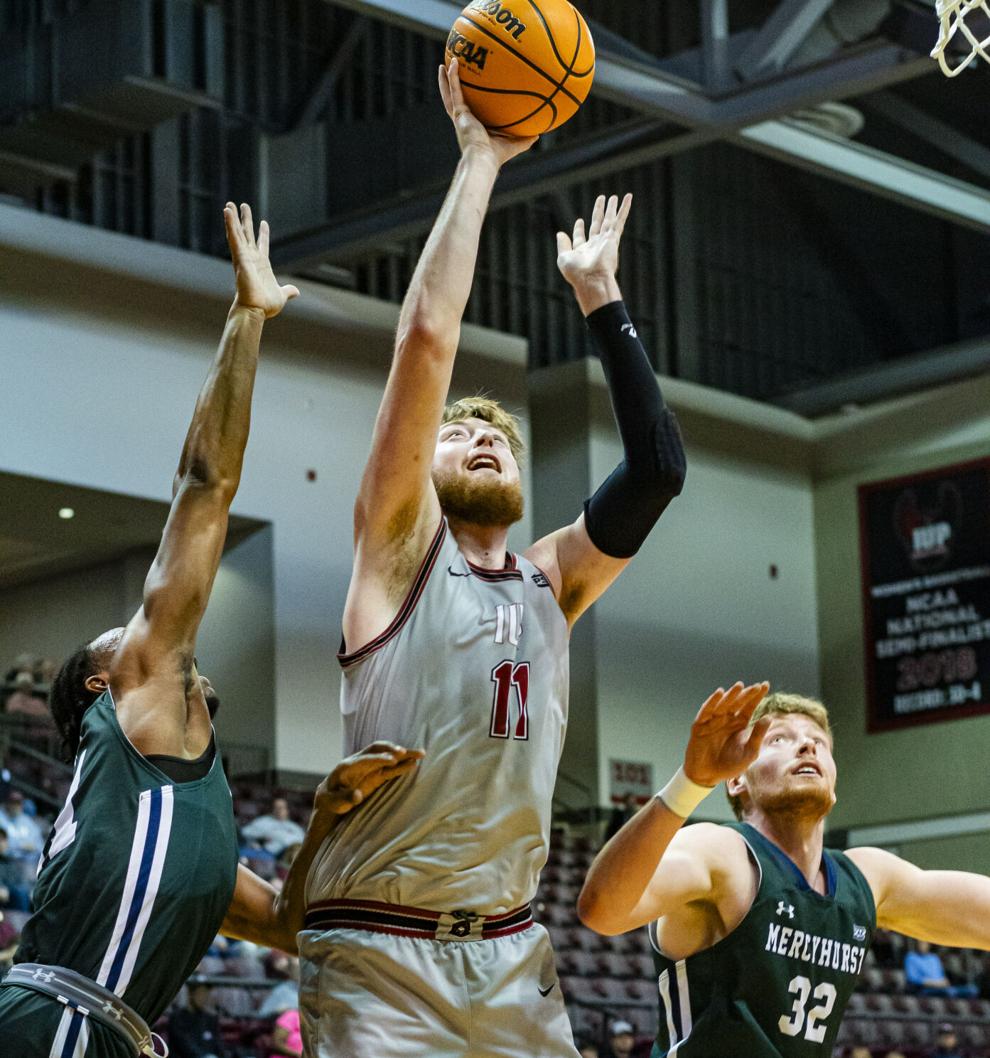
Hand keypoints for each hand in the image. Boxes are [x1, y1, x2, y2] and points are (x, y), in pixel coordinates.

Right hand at [224, 202, 299, 318]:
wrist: (256, 310)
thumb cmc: (266, 305)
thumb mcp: (281, 295)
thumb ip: (288, 291)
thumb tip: (296, 291)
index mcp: (262, 265)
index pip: (262, 245)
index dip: (263, 234)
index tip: (263, 222)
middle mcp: (251, 258)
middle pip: (247, 234)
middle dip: (245, 220)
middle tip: (242, 206)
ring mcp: (244, 256)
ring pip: (237, 233)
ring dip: (233, 219)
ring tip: (229, 204)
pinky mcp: (239, 257)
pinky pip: (233, 238)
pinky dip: (230, 225)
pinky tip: (227, 212)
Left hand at [315, 741, 424, 815]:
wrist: (329, 799)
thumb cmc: (330, 800)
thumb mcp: (334, 803)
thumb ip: (345, 799)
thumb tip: (358, 795)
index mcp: (347, 766)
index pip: (365, 758)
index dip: (379, 758)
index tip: (393, 759)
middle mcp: (359, 762)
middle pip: (377, 750)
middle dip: (392, 749)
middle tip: (406, 752)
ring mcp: (368, 767)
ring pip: (387, 755)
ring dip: (402, 754)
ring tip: (420, 753)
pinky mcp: (375, 774)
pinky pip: (390, 768)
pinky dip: (401, 765)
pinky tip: (413, 764)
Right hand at [438, 59, 536, 168]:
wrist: (483, 159)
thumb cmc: (496, 156)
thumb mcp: (514, 144)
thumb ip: (525, 139)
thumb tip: (540, 133)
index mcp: (474, 126)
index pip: (471, 111)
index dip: (470, 101)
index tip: (471, 91)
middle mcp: (465, 121)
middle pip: (456, 100)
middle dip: (453, 88)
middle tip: (451, 74)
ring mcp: (460, 117)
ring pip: (450, 94)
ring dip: (446, 79)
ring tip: (444, 64)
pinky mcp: (459, 113)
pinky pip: (455, 91)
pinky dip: (453, 77)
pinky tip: (453, 63)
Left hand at [556, 193, 631, 289]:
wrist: (592, 280)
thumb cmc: (576, 274)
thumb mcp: (564, 258)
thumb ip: (563, 245)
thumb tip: (560, 233)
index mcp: (583, 251)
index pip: (581, 237)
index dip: (579, 229)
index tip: (580, 221)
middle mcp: (595, 245)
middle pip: (597, 224)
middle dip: (599, 212)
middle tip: (601, 199)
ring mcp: (605, 242)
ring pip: (609, 220)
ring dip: (612, 208)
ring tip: (614, 197)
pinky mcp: (613, 239)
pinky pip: (619, 221)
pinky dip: (624, 209)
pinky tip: (628, 198)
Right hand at [683, 682, 769, 787]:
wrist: (708, 776)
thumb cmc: (730, 766)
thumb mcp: (749, 753)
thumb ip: (757, 736)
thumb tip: (769, 717)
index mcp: (739, 725)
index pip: (749, 707)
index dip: (756, 696)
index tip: (765, 685)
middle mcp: (726, 720)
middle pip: (737, 703)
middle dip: (746, 694)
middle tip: (755, 686)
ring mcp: (712, 722)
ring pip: (722, 704)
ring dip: (731, 695)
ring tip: (739, 686)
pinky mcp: (700, 726)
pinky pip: (706, 711)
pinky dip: (712, 702)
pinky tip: (719, 693)